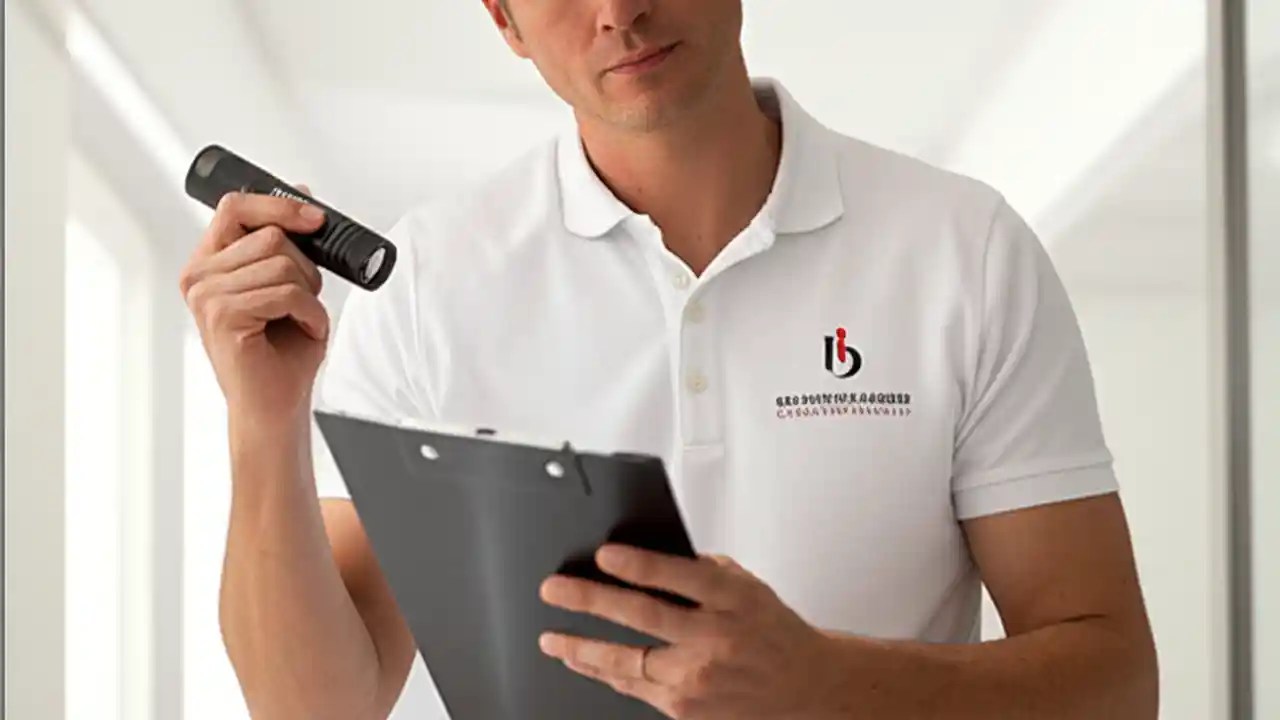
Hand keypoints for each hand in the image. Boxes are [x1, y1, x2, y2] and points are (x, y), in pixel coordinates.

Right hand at [178, 184, 329, 426]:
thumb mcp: (288, 284)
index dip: (280, 205)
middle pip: (270, 236)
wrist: (276, 405)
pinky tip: (304, 332)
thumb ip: (286, 243)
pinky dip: (311, 314)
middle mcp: (199, 276)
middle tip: (304, 302)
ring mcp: (206, 296)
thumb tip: (302, 192)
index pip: (236, 207)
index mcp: (210, 263)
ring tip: (301, 321)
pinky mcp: (223, 316)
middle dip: (305, 268)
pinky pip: (286, 293)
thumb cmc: (281, 351)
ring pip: (282, 263)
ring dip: (309, 296)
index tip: (316, 217)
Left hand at [538, 546, 847, 718]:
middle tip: (555, 590)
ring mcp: (700, 679)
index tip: (605, 555)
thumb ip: (702, 572)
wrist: (805, 687)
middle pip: (645, 617)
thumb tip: (646, 561)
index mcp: (733, 600)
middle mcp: (716, 640)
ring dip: (583, 648)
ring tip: (551, 637)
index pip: (681, 577)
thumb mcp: (746, 587)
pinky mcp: (687, 709)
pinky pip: (635, 688)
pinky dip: (603, 672)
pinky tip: (581, 660)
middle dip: (592, 601)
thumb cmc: (771, 631)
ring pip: (628, 662)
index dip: (640, 566)